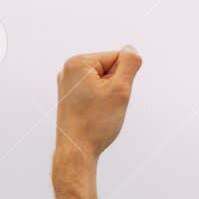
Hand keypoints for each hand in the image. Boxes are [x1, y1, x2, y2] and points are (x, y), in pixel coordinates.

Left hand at [53, 48, 142, 171]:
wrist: (76, 149)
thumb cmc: (97, 122)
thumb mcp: (120, 90)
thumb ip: (129, 65)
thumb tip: (131, 49)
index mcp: (78, 62)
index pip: (117, 59)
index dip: (123, 80)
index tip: (112, 97)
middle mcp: (68, 69)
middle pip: (109, 70)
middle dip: (116, 88)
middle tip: (106, 107)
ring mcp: (67, 83)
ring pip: (103, 83)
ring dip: (110, 97)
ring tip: (100, 112)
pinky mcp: (69, 96)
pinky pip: (95, 93)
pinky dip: (101, 103)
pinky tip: (94, 116)